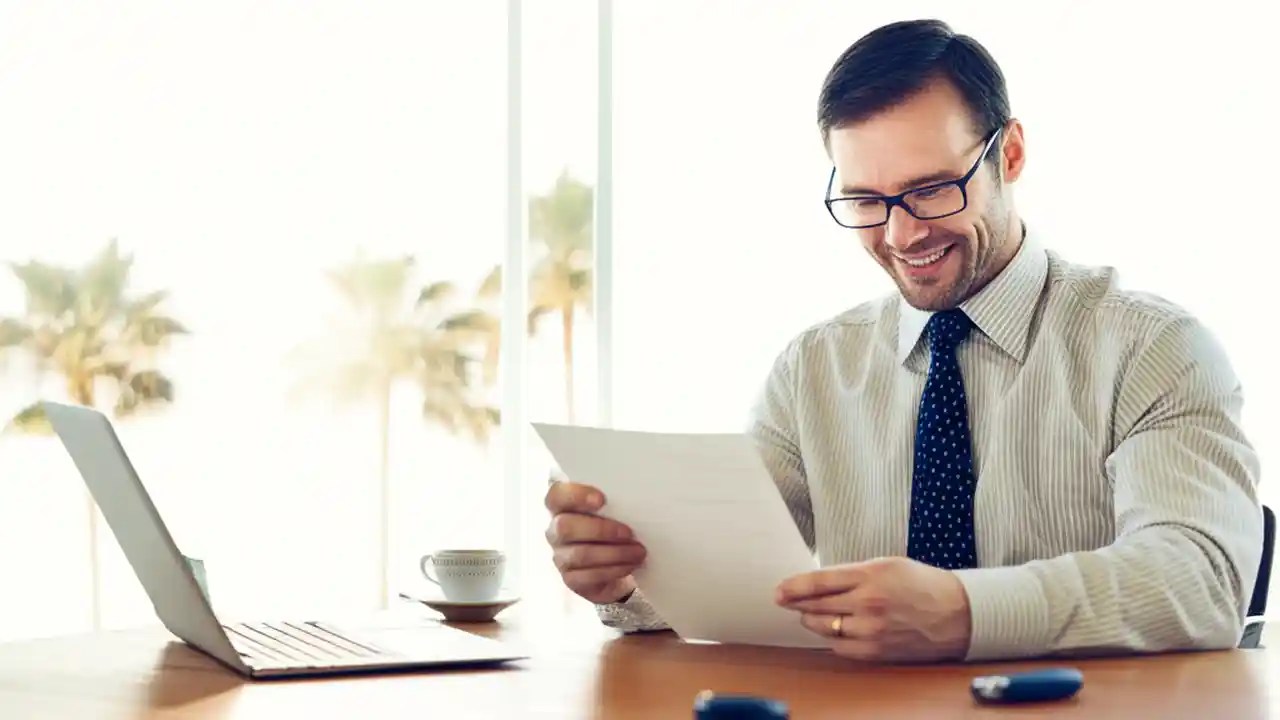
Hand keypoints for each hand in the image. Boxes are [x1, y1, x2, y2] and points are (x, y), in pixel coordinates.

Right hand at [544, 479, 646, 603]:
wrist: (618, 561)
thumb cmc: (615, 525)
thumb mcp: (614, 509)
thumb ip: (614, 501)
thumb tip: (635, 497)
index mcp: (562, 505)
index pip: (557, 495)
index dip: (575, 496)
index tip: (602, 499)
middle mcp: (556, 529)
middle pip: (565, 527)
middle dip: (601, 530)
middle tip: (629, 532)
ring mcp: (560, 556)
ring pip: (580, 554)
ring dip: (614, 553)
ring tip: (638, 552)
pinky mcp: (571, 579)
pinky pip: (588, 576)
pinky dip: (613, 570)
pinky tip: (630, 565)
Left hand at [775, 557, 971, 662]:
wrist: (956, 615)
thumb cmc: (921, 584)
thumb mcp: (887, 565)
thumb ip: (853, 573)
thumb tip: (819, 581)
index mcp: (871, 576)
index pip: (820, 582)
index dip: (794, 586)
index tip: (779, 590)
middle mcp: (869, 604)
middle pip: (817, 605)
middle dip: (796, 603)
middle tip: (785, 601)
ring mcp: (872, 631)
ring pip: (825, 627)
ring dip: (811, 620)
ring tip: (808, 614)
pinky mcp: (876, 652)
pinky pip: (840, 647)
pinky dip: (831, 638)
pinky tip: (832, 629)